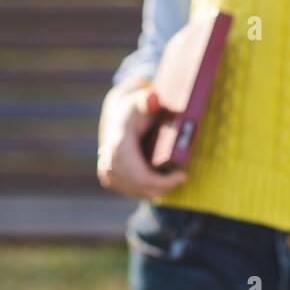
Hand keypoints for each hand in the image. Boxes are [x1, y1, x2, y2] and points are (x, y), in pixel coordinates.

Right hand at [97, 81, 187, 198]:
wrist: (115, 114)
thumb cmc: (134, 108)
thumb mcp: (142, 100)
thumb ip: (148, 99)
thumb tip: (152, 97)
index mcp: (118, 144)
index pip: (141, 176)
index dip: (163, 182)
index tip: (183, 176)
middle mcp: (109, 160)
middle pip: (140, 186)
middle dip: (164, 186)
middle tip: (182, 178)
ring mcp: (106, 170)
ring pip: (136, 192)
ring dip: (157, 190)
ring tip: (174, 179)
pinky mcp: (108, 177)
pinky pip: (130, 191)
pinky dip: (147, 190)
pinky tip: (161, 184)